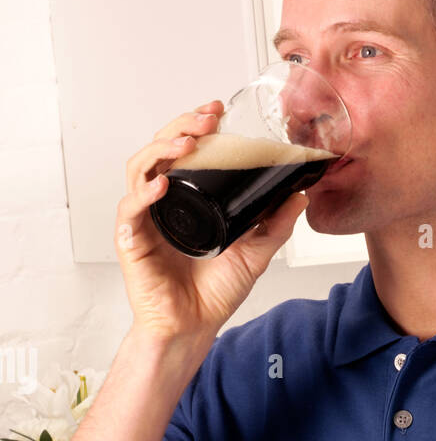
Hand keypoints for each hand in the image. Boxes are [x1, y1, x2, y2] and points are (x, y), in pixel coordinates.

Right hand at [114, 100, 308, 344]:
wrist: (194, 328)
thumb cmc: (213, 294)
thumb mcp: (255, 253)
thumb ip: (276, 225)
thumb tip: (299, 195)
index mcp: (184, 198)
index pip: (183, 151)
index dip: (195, 125)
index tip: (218, 112)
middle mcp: (160, 202)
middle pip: (159, 149)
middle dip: (181, 127)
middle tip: (207, 119)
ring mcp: (144, 219)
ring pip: (139, 168)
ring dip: (162, 149)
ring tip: (189, 142)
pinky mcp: (131, 241)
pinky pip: (130, 209)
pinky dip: (143, 193)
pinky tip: (162, 183)